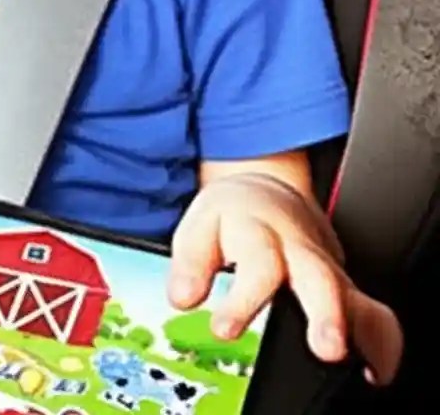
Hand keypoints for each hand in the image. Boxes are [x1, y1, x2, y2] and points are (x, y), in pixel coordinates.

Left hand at [168, 172, 403, 384]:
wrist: (265, 191)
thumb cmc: (231, 217)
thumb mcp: (199, 229)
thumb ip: (190, 264)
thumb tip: (183, 298)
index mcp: (259, 230)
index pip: (258, 263)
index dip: (243, 300)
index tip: (225, 330)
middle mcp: (299, 247)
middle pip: (319, 276)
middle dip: (327, 312)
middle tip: (327, 348)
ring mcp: (325, 264)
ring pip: (348, 293)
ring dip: (353, 327)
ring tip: (354, 362)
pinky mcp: (342, 282)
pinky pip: (368, 307)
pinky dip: (377, 337)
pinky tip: (373, 367)